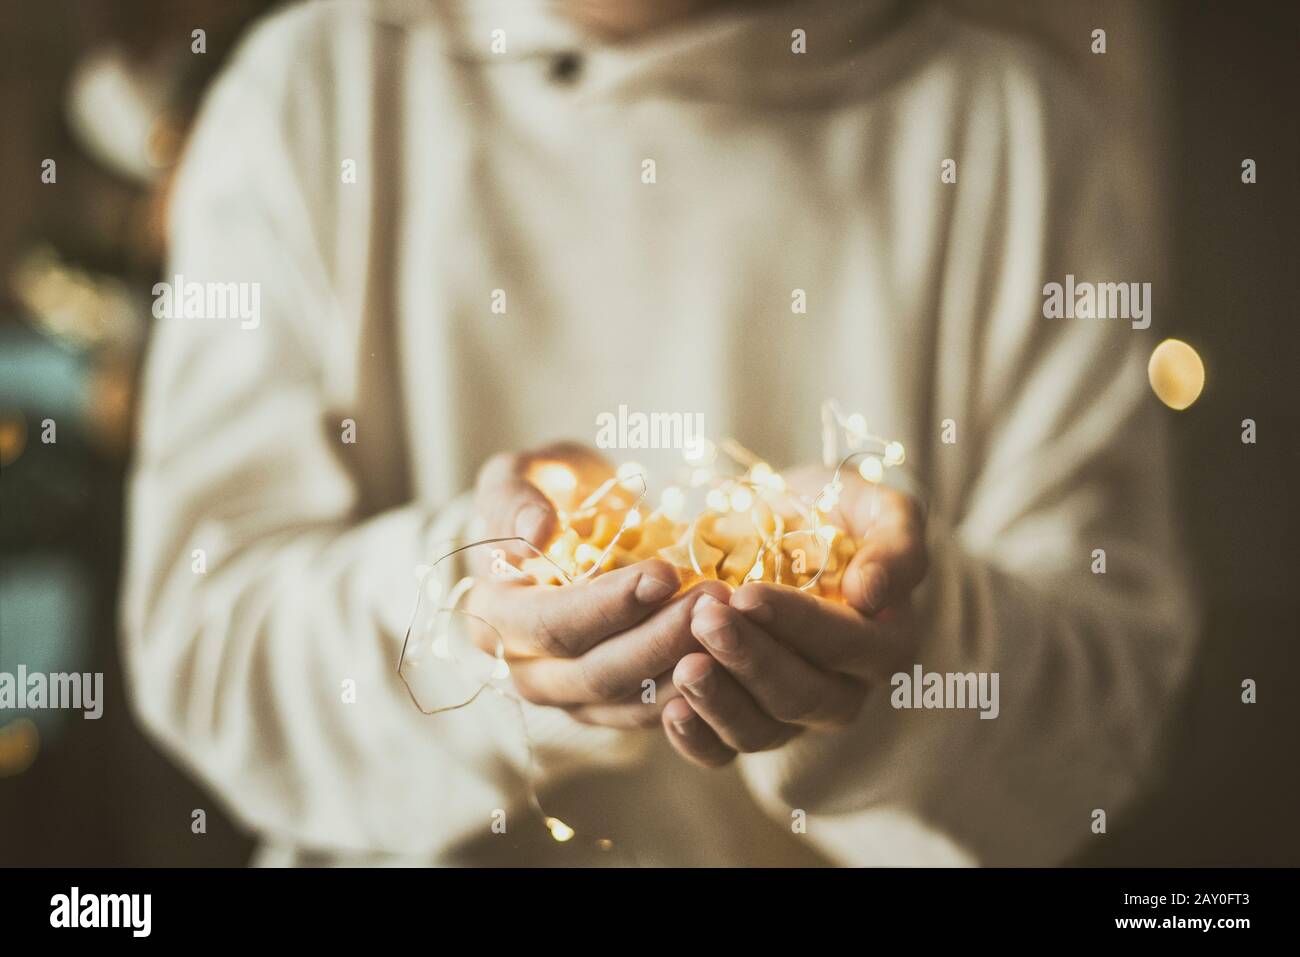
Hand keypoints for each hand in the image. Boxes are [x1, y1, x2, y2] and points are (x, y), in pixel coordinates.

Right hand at [464, 443, 724, 727]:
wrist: (568, 530)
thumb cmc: (545, 496)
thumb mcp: (518, 476)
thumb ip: (513, 498)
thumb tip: (534, 534)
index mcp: (495, 617)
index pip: (551, 624)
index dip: (609, 604)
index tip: (665, 574)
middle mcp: (526, 671)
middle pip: (596, 673)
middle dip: (660, 638)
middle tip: (716, 600)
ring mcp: (568, 699)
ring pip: (628, 702)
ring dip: (684, 668)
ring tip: (731, 624)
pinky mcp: (608, 711)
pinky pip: (650, 715)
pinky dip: (692, 696)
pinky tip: (730, 664)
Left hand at [662, 471, 927, 766]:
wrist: (779, 527)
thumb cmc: (833, 515)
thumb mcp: (878, 509)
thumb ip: (896, 542)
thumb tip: (873, 593)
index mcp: (884, 641)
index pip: (846, 644)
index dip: (797, 623)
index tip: (747, 595)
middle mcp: (843, 689)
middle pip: (801, 696)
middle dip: (751, 660)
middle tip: (706, 619)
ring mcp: (791, 714)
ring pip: (761, 731)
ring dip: (721, 703)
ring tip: (685, 666)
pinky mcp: (744, 721)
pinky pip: (722, 752)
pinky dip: (697, 740)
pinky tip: (672, 712)